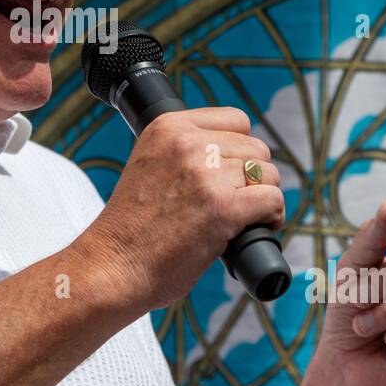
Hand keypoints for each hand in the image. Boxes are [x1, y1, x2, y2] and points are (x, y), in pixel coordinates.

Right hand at [76, 107, 285, 311]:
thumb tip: (234, 156)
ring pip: (267, 174)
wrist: (113, 265)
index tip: (229, 173)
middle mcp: (188, 142)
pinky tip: (257, 227)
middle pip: (256, 147)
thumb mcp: (150, 164)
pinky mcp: (222, 207)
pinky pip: (271, 199)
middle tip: (234, 201)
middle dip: (252, 176)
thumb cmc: (132, 227)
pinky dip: (271, 217)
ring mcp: (206, 174)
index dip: (239, 149)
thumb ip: (184, 152)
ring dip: (262, 198)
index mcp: (168, 126)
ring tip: (243, 217)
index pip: (235, 119)